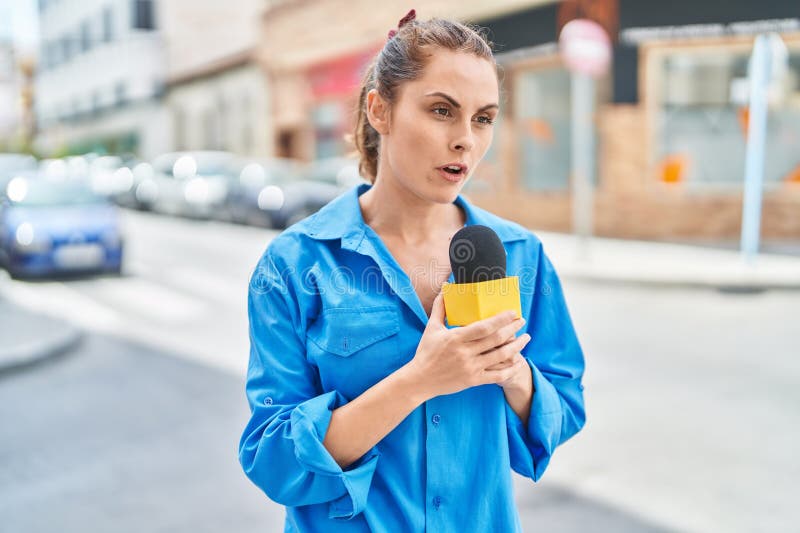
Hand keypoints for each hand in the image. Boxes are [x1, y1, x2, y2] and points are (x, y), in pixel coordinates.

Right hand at [406, 292, 530, 399]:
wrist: (420, 380)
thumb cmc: (426, 352)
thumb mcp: (431, 328)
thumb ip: (440, 308)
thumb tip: (444, 288)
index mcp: (456, 338)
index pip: (484, 327)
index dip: (501, 319)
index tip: (513, 312)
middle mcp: (465, 353)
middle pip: (496, 340)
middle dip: (513, 329)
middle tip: (522, 321)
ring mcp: (471, 368)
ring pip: (501, 356)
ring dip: (517, 346)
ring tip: (526, 338)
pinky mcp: (473, 381)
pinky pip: (498, 376)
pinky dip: (511, 369)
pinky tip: (519, 361)